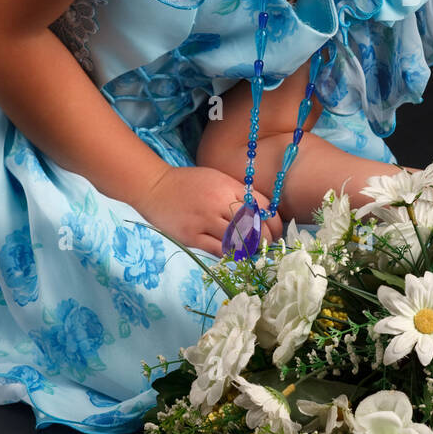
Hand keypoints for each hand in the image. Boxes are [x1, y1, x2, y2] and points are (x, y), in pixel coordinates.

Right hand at [136, 165, 283, 258]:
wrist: (155, 187)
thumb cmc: (188, 183)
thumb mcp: (217, 179)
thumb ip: (237, 193)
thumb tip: (261, 211)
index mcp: (229, 187)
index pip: (262, 206)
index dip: (274, 221)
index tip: (276, 231)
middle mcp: (220, 202)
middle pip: (254, 224)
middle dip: (266, 238)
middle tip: (269, 246)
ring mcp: (205, 220)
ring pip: (238, 239)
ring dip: (249, 248)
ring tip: (253, 252)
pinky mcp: (192, 236)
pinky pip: (218, 249)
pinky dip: (231, 254)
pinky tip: (235, 254)